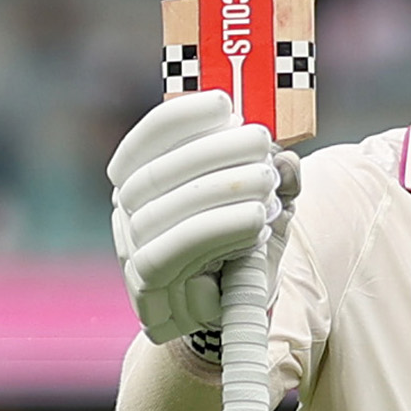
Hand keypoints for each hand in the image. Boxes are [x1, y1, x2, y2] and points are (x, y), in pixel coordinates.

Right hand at [108, 90, 295, 353]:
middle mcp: (127, 208)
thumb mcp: (266, 199)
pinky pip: (172, 251)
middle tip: (261, 142)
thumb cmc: (243, 242)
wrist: (231, 306)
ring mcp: (130, 247)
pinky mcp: (146, 284)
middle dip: (211, 150)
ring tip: (267, 183)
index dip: (181, 117)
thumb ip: (277, 174)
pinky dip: (217, 228)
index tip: (224, 103)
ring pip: (161, 212)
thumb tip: (283, 156)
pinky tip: (255, 220)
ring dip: (219, 190)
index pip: (148, 138)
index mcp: (146, 175)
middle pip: (153, 173)